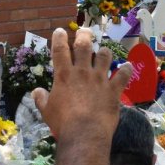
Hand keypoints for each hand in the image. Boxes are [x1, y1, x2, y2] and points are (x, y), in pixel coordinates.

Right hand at [33, 28, 127, 142]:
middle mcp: (82, 72)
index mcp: (64, 75)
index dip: (59, 38)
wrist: (84, 133)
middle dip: (84, 35)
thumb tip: (36, 92)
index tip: (60, 31)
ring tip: (104, 50)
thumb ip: (41, 99)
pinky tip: (128, 66)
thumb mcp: (46, 111)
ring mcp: (100, 79)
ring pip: (104, 56)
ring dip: (104, 51)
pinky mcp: (113, 89)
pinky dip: (126, 70)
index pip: (60, 50)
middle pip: (84, 46)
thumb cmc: (62, 123)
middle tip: (84, 30)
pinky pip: (123, 75)